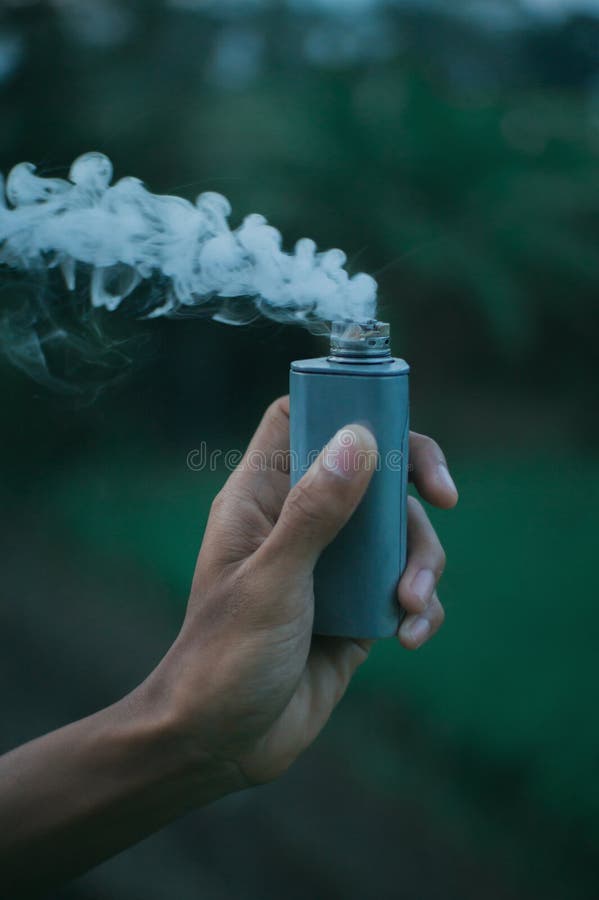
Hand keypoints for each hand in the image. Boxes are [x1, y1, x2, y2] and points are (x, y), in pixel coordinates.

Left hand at [155, 396, 457, 792]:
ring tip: (412, 603)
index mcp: (262, 498)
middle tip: (446, 496)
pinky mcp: (357, 608)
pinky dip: (420, 604)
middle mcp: (300, 521)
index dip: (342, 406)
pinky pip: (404, 585)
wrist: (222, 744)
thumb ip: (314, 513)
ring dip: (421, 560)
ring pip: (397, 531)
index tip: (390, 423)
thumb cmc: (226, 657)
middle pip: (370, 468)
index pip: (299, 420)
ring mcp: (332, 565)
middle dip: (412, 482)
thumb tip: (359, 439)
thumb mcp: (272, 581)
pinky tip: (412, 635)